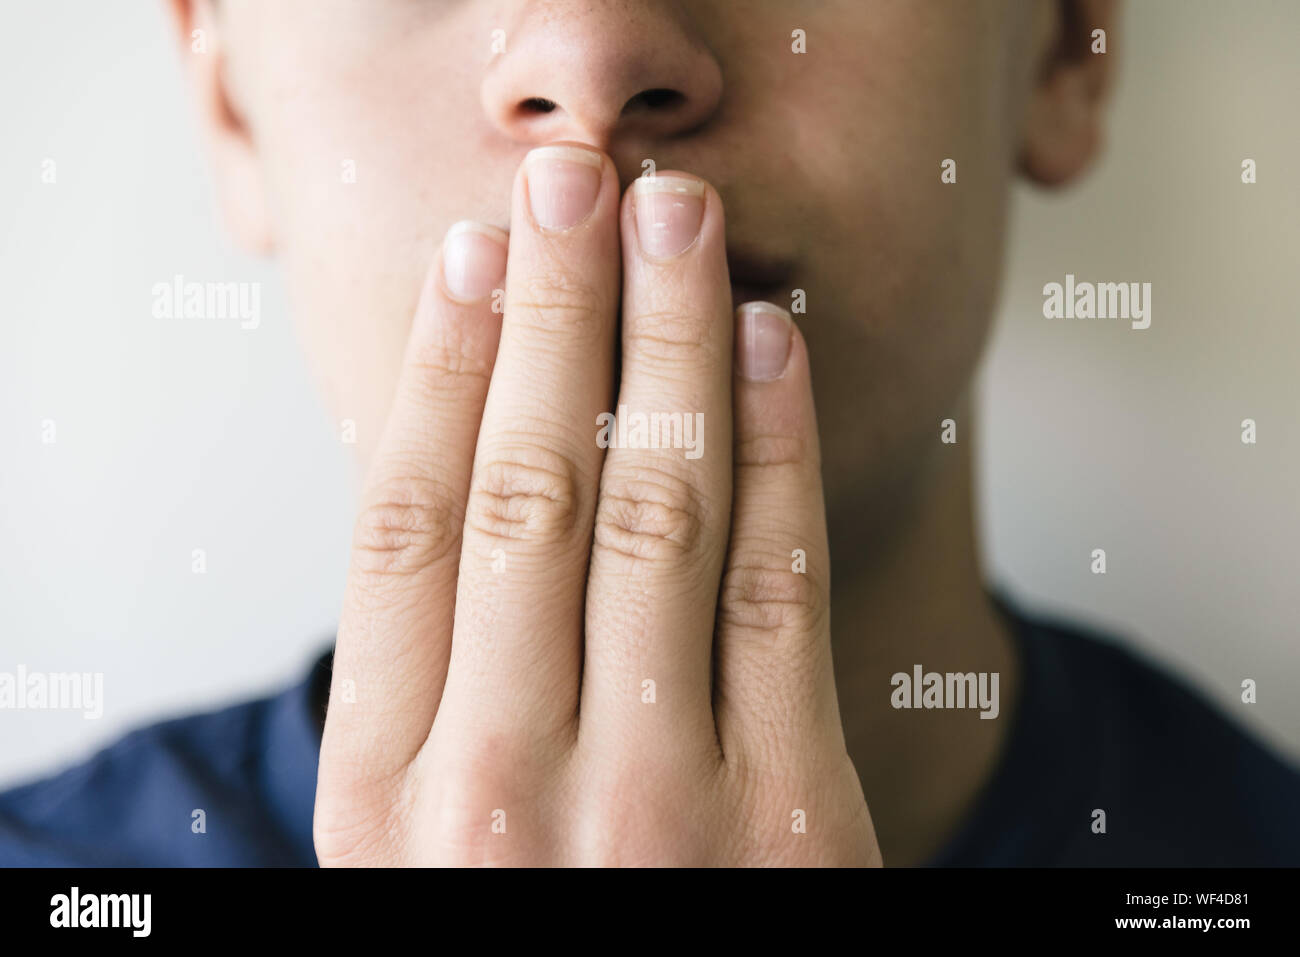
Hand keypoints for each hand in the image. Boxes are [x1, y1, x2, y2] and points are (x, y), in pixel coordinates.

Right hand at [314, 143, 879, 865]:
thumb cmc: (529, 931)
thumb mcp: (422, 850)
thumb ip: (428, 696)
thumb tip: (454, 477)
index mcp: (384, 793)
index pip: (405, 526)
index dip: (443, 369)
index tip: (477, 256)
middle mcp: (500, 788)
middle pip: (526, 488)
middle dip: (557, 312)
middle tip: (576, 185)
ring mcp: (651, 803)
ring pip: (656, 511)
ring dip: (669, 342)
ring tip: (676, 222)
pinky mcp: (788, 821)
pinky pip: (780, 590)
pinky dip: (780, 450)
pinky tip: (768, 348)